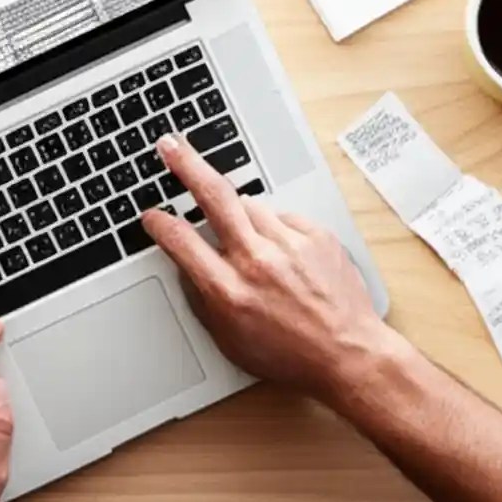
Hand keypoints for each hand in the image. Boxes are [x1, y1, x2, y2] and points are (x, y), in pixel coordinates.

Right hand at [141, 135, 395, 402]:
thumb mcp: (230, 340)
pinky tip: (283, 255)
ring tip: (251, 244)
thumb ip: (203, 299)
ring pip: (251, 206)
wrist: (349, 354)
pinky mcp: (317, 235)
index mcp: (229, 290)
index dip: (159, 223)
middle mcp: (257, 261)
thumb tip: (187, 266)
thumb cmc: (291, 355)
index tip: (151, 215)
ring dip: (241, 215)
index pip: (181, 241)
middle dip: (186, 165)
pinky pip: (284, 218)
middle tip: (170, 145)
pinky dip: (277, 230)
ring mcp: (290, 244)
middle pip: (214, 195)